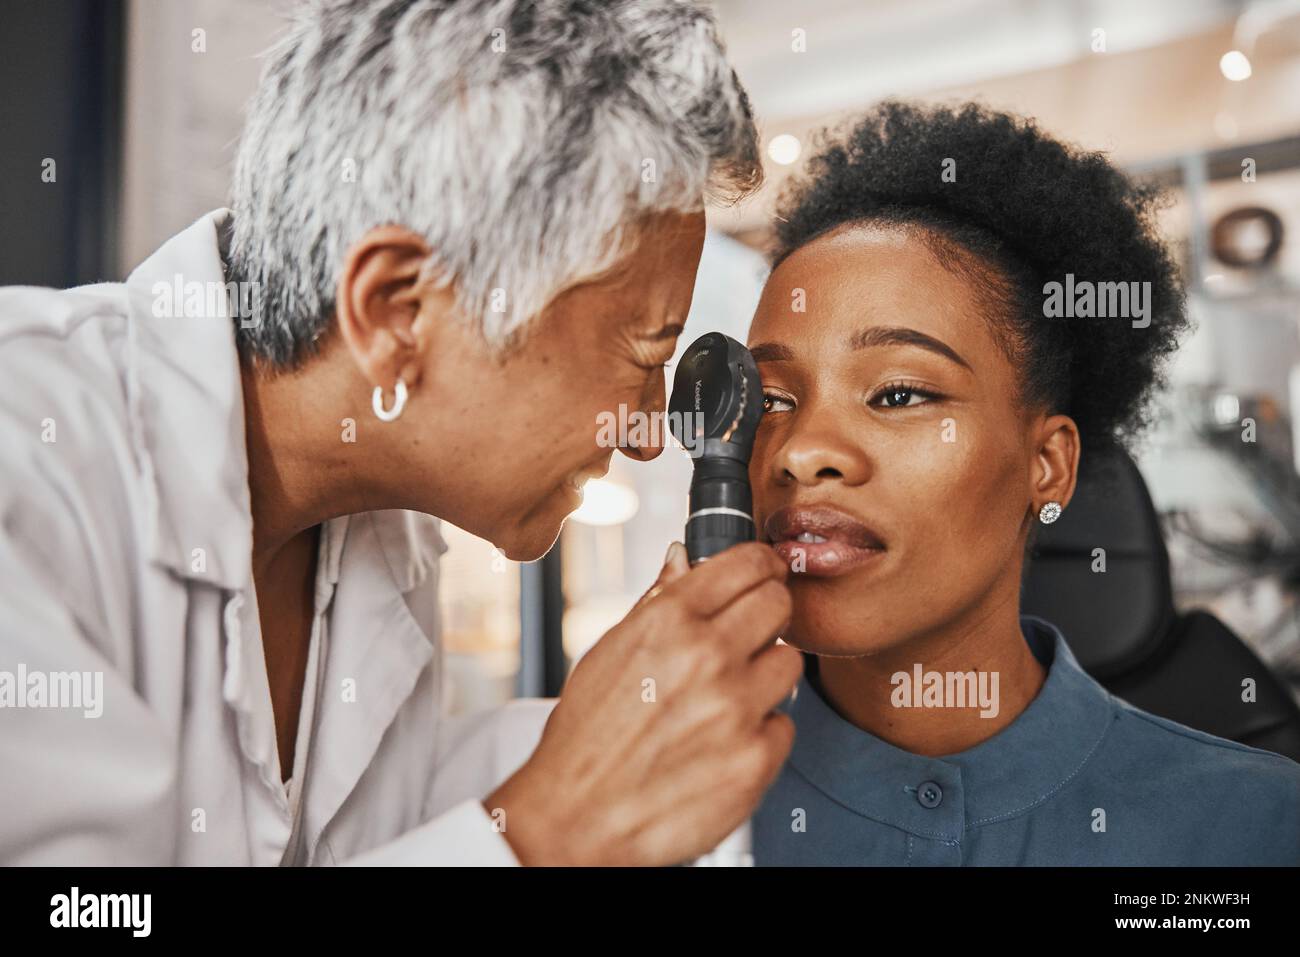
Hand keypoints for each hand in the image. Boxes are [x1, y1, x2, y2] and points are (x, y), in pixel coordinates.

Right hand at [485, 540, 799, 865]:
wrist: (577, 819)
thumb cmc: (587, 738)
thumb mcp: (608, 651)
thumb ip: (657, 602)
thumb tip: (684, 558)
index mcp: (667, 622)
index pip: (746, 564)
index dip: (762, 564)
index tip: (767, 570)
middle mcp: (706, 657)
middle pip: (779, 605)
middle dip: (768, 613)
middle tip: (751, 634)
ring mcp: (736, 710)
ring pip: (789, 663)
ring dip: (766, 675)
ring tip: (728, 697)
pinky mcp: (756, 760)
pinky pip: (784, 724)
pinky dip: (761, 731)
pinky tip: (724, 742)